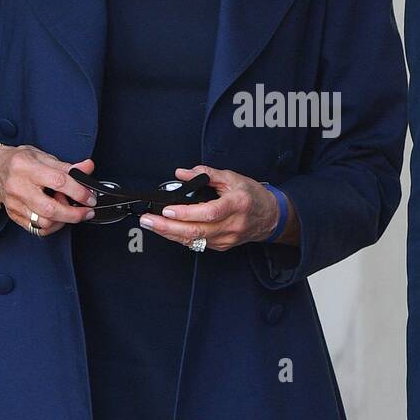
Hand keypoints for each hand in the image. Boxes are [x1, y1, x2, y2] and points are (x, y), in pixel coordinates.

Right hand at [0, 145, 97, 235]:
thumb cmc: (20, 161)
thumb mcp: (43, 156)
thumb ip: (67, 166)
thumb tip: (88, 168)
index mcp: (27, 167)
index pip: (58, 181)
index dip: (79, 191)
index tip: (90, 197)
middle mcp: (18, 186)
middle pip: (50, 209)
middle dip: (74, 214)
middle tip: (87, 211)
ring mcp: (14, 203)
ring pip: (44, 222)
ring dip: (63, 220)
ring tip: (68, 209)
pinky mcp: (14, 215)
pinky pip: (37, 229)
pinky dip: (52, 226)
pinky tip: (58, 218)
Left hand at [137, 164, 285, 250]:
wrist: (270, 217)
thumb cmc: (253, 197)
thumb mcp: (232, 178)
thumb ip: (206, 174)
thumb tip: (182, 173)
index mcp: (236, 205)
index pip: (208, 213)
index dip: (186, 214)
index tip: (168, 210)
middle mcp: (231, 225)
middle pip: (195, 231)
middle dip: (167, 228)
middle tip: (148, 221)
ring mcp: (226, 239)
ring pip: (193, 240)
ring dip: (169, 233)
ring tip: (151, 225)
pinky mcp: (221, 246)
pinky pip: (197, 244)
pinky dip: (180, 237)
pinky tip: (168, 230)